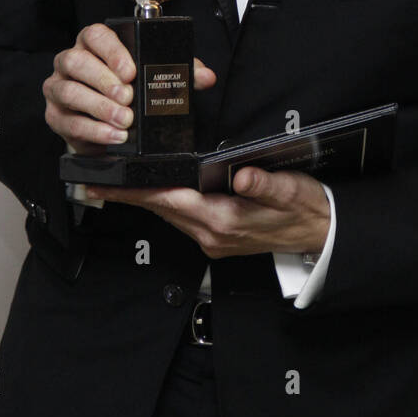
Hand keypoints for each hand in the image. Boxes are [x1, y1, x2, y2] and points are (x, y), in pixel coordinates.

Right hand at [42, 22, 215, 154]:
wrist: (109, 127)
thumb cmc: (131, 92)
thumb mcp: (157, 77)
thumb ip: (182, 71)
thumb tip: (206, 76)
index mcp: (94, 44)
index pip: (96, 36)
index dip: (112, 51)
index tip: (131, 71)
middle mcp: (71, 61)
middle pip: (77, 62)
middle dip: (104, 81)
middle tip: (128, 99)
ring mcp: (58, 88)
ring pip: (69, 91)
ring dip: (99, 107)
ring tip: (124, 121)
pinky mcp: (55, 115)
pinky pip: (68, 121)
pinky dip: (93, 130)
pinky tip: (114, 136)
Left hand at [86, 166, 330, 257]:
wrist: (321, 234)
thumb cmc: (305, 209)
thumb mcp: (291, 191)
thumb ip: (265, 185)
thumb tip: (243, 177)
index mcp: (225, 220)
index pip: (169, 201)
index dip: (135, 191)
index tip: (105, 185)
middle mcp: (212, 234)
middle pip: (161, 209)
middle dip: (129, 195)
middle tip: (96, 179)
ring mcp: (213, 239)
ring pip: (169, 215)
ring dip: (144, 200)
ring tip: (117, 183)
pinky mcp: (217, 238)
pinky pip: (181, 219)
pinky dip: (164, 204)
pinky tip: (156, 191)